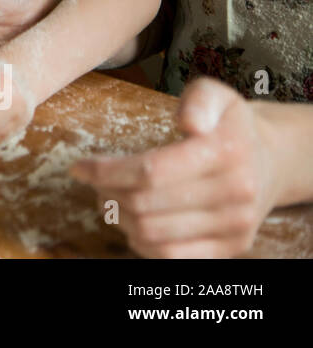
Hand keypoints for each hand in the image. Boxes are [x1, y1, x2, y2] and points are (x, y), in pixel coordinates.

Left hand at [70, 77, 277, 257]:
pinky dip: (141, 242)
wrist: (271, 160)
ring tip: (110, 197)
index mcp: (226, 152)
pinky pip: (172, 256)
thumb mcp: (216, 95)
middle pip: (146, 205)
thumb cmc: (228, 124)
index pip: (151, 171)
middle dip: (107, 193)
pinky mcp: (233, 246)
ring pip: (153, 234)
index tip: (79, 167)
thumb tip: (188, 122)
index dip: (106, 172)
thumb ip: (198, 99)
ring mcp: (235, 224)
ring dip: (119, 217)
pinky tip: (132, 221)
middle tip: (95, 181)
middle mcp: (235, 192)